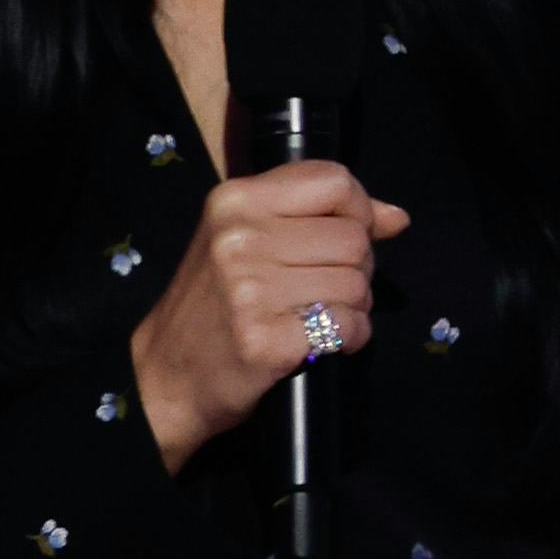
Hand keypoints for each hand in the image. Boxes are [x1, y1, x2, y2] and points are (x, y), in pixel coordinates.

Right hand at [129, 159, 406, 466]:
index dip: (359, 209)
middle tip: (327, 290)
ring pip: (356, 283)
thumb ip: (314, 218)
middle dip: (357, 269)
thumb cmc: (211, 308)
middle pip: (353, 238)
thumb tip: (395, 217)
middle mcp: (240, 237)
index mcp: (235, 201)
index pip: (332, 180)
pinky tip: (321, 342)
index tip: (349, 236)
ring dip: (354, 307)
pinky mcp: (266, 340)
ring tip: (321, 317)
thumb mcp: (243, 241)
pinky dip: (349, 338)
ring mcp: (251, 290)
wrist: (163, 378)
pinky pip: (347, 326)